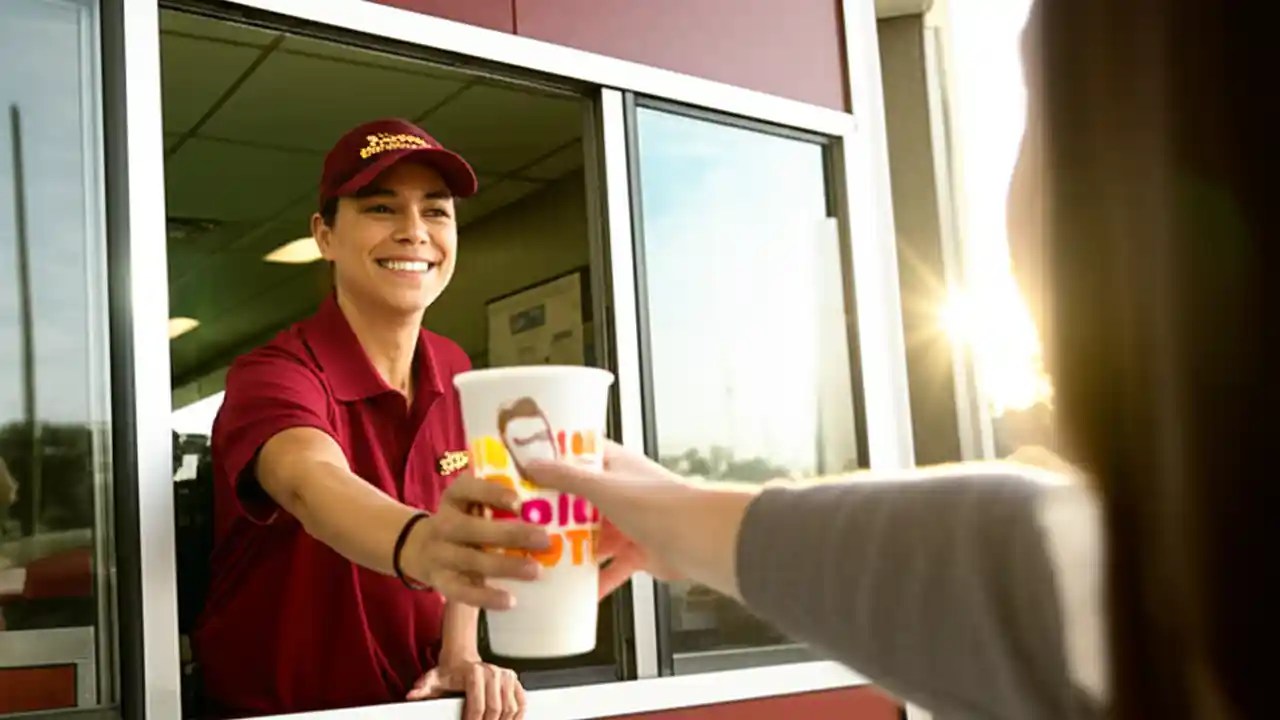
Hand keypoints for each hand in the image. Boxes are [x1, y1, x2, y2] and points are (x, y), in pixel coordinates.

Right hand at [401, 471, 551, 609]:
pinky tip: (510, 600)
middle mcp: (442, 525)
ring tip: (536, 571)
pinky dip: (486, 597)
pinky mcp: (442, 583)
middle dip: (510, 534)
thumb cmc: (464, 520)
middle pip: (472, 529)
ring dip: (505, 566)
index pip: (467, 489)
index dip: (492, 494)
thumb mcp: (472, 502)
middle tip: (543, 539)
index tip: (519, 502)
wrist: (419, 549)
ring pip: (471, 560)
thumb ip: (499, 498)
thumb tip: (549, 493)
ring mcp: (439, 555)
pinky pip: (462, 592)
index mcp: (453, 498)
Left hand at [407, 659, 525, 719]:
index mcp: (475, 673)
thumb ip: (424, 688)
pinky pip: (521, 702)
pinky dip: (518, 715)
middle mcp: (493, 673)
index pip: (478, 707)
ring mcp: (506, 676)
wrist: (461, 660)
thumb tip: (413, 694)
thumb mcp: (433, 679)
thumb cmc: (449, 673)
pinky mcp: (514, 681)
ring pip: (510, 708)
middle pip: (496, 709)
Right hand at [524, 441, 683, 597]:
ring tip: (542, 558)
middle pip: (582, 500)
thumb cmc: (655, 503)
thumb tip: (532, 465)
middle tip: (526, 521)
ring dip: (573, 548)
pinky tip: (577, 593)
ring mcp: (631, 522)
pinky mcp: (639, 551)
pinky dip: (596, 580)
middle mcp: (623, 490)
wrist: (697, 539)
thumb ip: (566, 477)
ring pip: (594, 535)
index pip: (581, 454)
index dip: (555, 459)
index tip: (527, 468)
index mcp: (616, 465)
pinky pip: (612, 567)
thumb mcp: (601, 486)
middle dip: (557, 512)